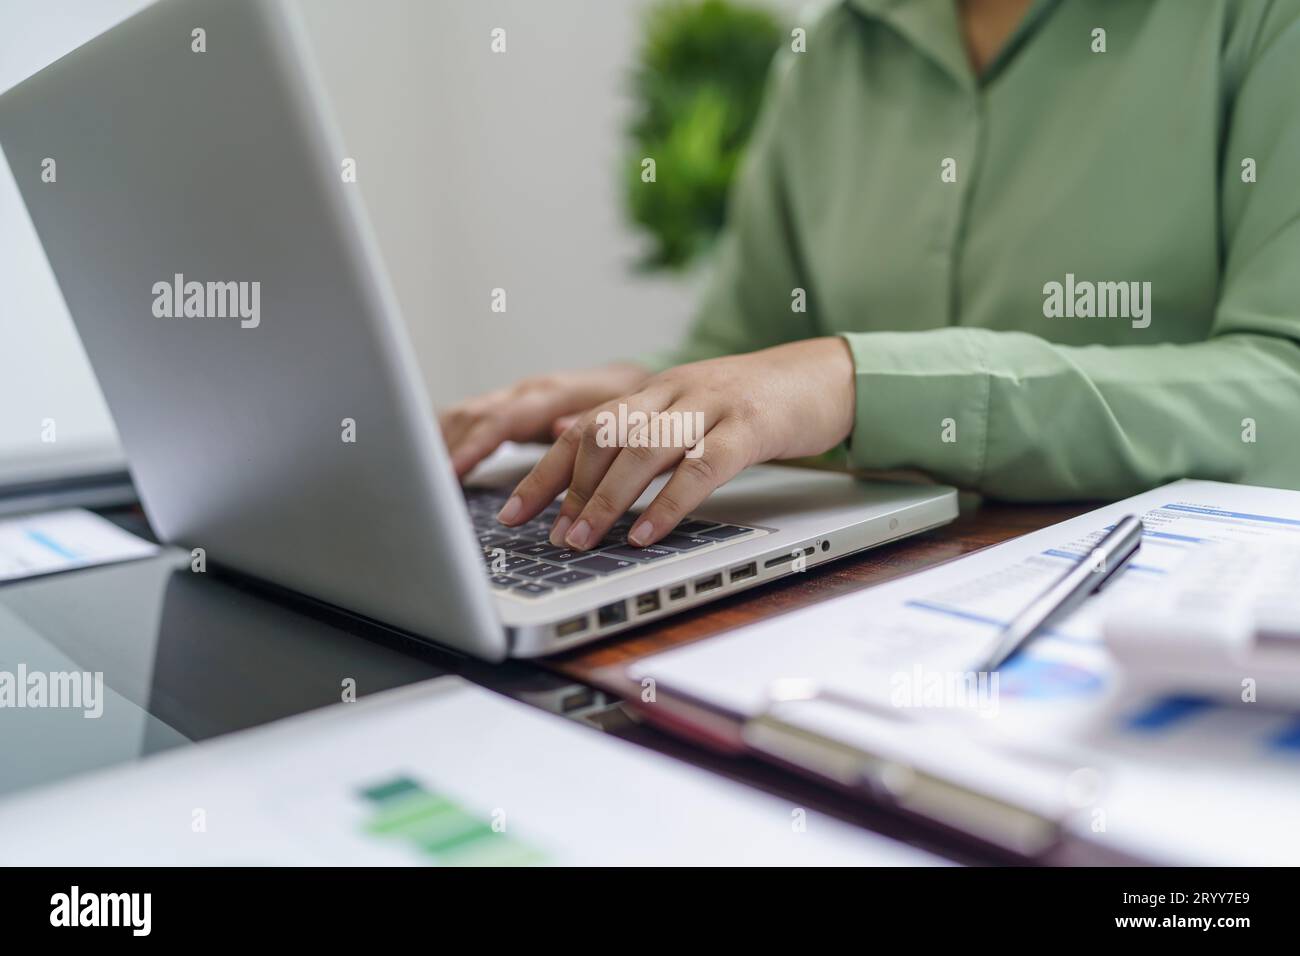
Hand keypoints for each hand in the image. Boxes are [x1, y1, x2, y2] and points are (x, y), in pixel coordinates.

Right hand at [438, 362, 650, 477]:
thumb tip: (560, 429)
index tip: (450, 474)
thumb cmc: (631, 403)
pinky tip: (432, 460)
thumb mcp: (624, 415)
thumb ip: (594, 422)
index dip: (474, 448)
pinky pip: (469, 420)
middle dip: (447, 449)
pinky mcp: (509, 408)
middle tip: (422, 483)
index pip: (502, 421)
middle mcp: (527, 392)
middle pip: (474, 417)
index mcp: (552, 393)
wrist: (631, 384)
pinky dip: (448, 438)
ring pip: (466, 415)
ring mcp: (515, 398)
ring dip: (441, 443)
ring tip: (417, 474)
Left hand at [496, 337, 855, 548]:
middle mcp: (673, 392)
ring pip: (643, 450)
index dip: (543, 471)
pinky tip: (648, 533)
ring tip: (584, 539)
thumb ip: (641, 433)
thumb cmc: (752, 404)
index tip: (514, 513)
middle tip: (549, 536)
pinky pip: (701, 468)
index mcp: (652, 392)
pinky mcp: (750, 426)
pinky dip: (670, 504)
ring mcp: (711, 406)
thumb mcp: (689, 411)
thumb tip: (579, 464)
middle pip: (602, 437)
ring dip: (606, 500)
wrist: (824, 375)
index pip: (583, 429)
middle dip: (567, 490)